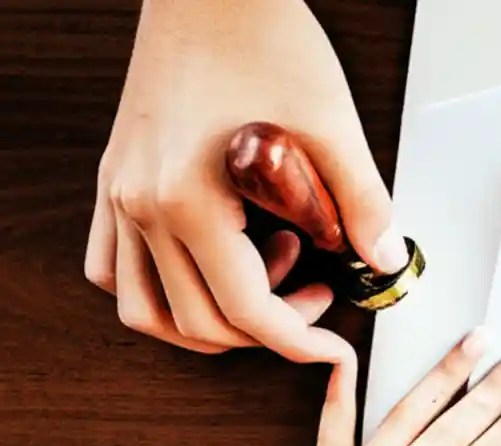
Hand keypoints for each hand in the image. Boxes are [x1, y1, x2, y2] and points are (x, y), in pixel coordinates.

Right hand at [86, 0, 407, 360]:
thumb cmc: (263, 40)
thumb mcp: (331, 127)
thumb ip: (362, 204)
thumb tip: (385, 260)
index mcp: (189, 197)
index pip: (245, 310)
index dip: (299, 342)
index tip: (336, 348)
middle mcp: (141, 204)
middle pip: (196, 322)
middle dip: (266, 330)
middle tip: (316, 294)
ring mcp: (120, 194)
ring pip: (146, 308)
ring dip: (210, 320)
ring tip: (267, 272)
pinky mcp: (115, 180)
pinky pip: (114, 268)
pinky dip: (160, 289)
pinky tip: (215, 260)